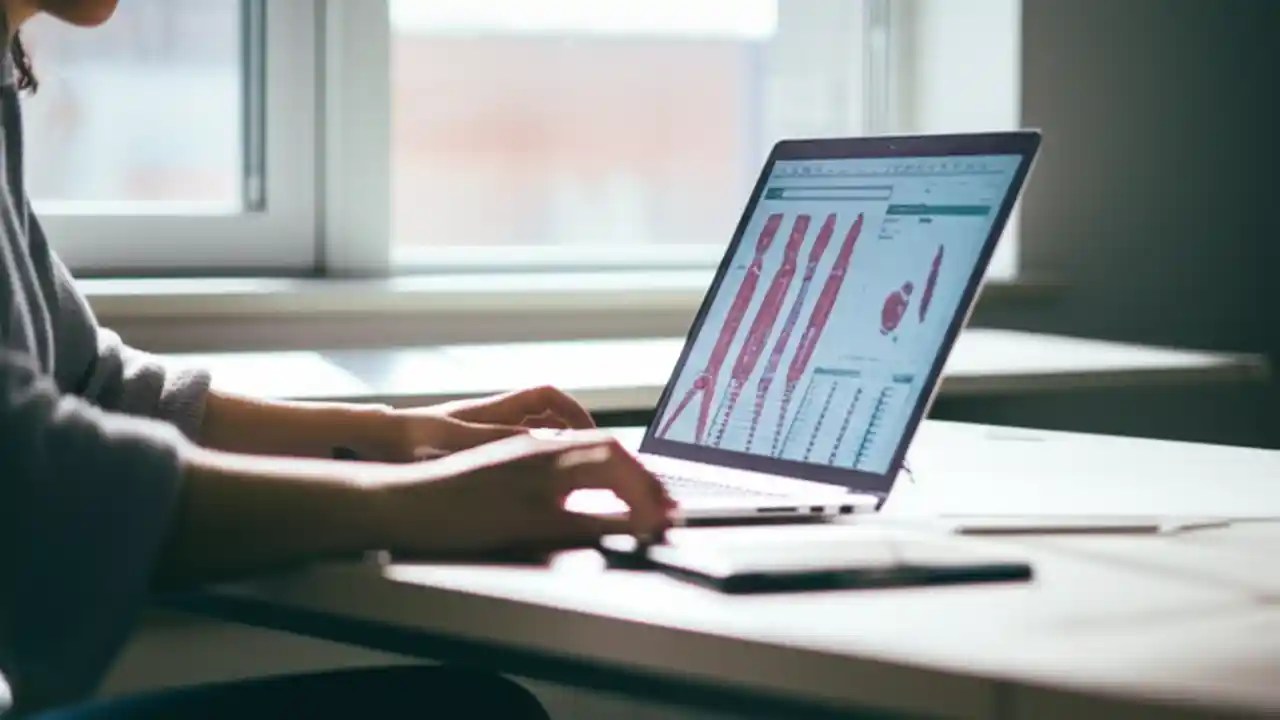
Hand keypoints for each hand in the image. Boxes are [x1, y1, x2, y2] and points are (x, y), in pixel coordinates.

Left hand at [367, 386, 594, 462]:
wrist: (378, 441)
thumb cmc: (413, 438)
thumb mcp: (462, 440)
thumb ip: (504, 439)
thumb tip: (546, 440)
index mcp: (497, 409)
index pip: (549, 396)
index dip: (575, 411)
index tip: (592, 434)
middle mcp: (494, 418)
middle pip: (546, 417)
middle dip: (570, 435)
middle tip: (586, 462)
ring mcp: (484, 435)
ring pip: (530, 438)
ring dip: (550, 454)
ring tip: (564, 479)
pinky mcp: (472, 453)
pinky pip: (513, 455)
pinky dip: (528, 468)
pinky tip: (528, 492)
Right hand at [373, 431, 673, 557]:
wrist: (397, 500)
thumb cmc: (447, 493)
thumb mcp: (502, 471)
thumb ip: (544, 477)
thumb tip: (588, 499)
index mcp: (533, 444)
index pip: (603, 444)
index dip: (639, 468)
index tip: (661, 494)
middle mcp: (536, 455)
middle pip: (610, 453)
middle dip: (648, 481)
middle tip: (669, 511)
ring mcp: (527, 483)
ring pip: (599, 475)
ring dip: (638, 497)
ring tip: (658, 522)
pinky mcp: (514, 516)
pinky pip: (572, 518)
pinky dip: (605, 524)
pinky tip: (623, 535)